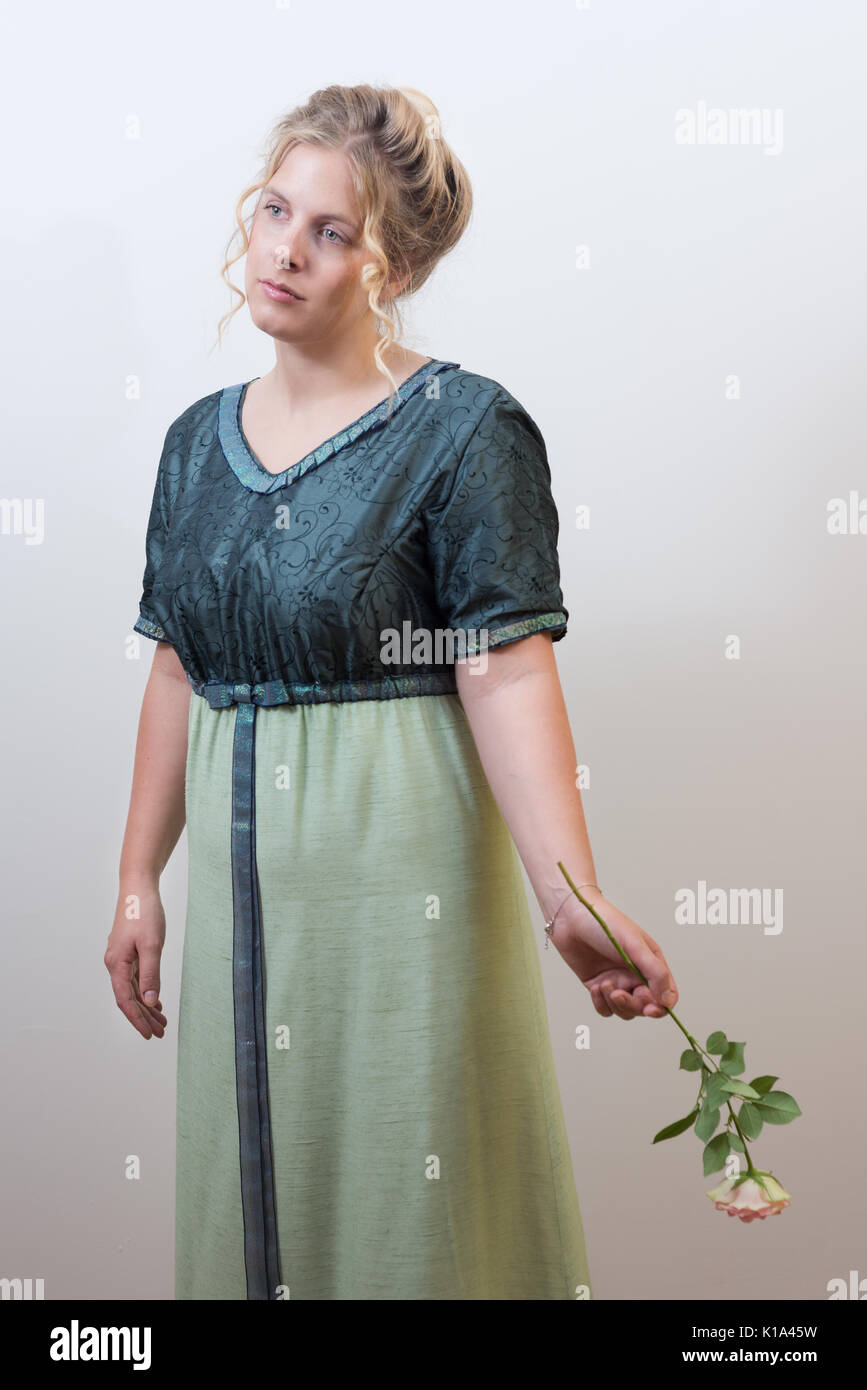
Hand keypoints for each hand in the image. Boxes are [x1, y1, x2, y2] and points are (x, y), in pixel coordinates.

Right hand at [104, 887, 167, 1038]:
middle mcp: (115, 963)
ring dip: (146, 1006)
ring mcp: (121, 958)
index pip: (125, 1000)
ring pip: (133, 989)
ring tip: (161, 1021)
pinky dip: (145, 991)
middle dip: (144, 1017)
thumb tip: (149, 1001)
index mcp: (117, 964)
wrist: (138, 887)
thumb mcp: (151, 945)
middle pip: (128, 998)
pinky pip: (135, 978)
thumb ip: (150, 974)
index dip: (137, 1019)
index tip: (149, 1034)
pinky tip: (155, 1001)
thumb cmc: (144, 913)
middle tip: (160, 1032)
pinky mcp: (128, 951)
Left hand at [549, 892, 678, 1020]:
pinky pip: (605, 1009)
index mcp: (651, 963)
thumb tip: (667, 1001)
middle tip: (617, 993)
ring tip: (603, 983)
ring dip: (615, 1003)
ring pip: (625, 1011)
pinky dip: (600, 1003)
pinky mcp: (598, 986)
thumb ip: (655, 973)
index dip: (661, 1007)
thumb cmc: (604, 923)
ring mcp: (617, 981)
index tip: (649, 1010)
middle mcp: (636, 975)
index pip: (666, 994)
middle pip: (644, 1006)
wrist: (570, 917)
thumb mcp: (634, 945)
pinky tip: (595, 986)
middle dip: (631, 1005)